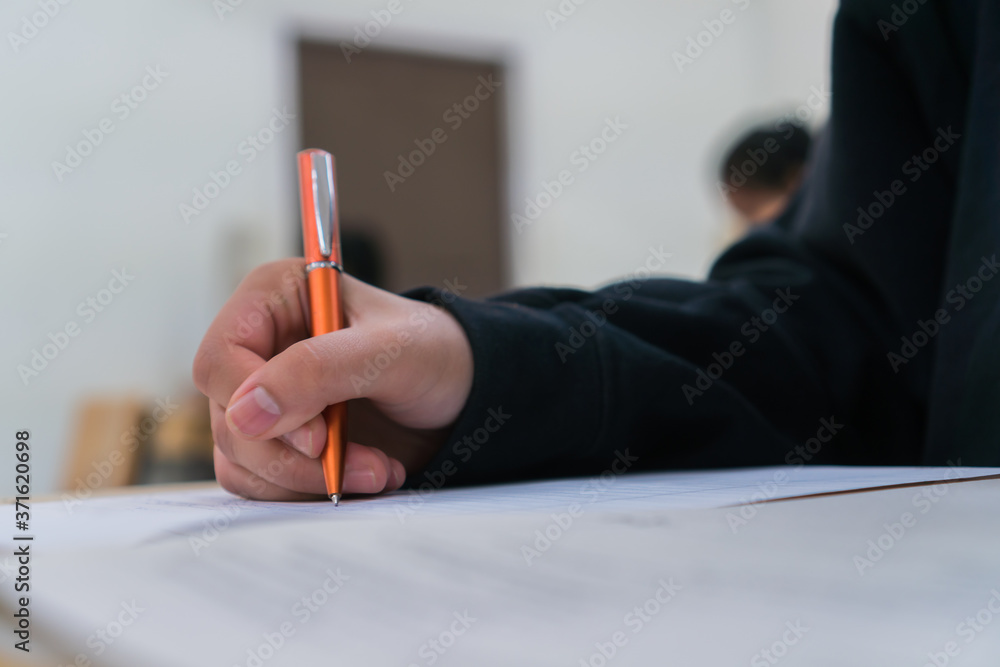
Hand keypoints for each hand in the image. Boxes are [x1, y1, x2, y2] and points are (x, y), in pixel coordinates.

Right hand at [192, 259, 473, 499]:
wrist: (465, 393)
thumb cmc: (435, 353)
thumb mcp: (388, 351)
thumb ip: (317, 371)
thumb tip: (243, 414)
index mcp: (274, 298)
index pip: (220, 360)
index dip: (257, 406)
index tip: (318, 437)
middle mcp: (259, 346)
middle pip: (228, 419)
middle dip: (296, 456)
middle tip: (368, 465)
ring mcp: (266, 395)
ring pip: (240, 457)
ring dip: (307, 479)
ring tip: (379, 471)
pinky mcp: (280, 437)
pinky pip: (261, 480)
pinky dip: (308, 490)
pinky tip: (365, 475)